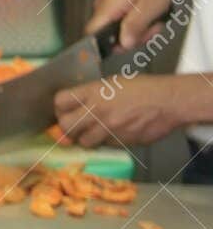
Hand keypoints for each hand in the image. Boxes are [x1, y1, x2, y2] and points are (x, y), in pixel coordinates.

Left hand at [53, 74, 194, 147]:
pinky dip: (106, 142)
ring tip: (95, 131)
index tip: (63, 109)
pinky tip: (114, 133)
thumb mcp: (111, 83)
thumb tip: (76, 107)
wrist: (168, 101)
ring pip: (84, 141)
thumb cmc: (142, 88)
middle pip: (66, 125)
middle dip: (66, 126)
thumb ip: (91, 95)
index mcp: (93, 92)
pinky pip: (105, 146)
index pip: (60, 101)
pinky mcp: (122, 142)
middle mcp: (97, 111)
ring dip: (86, 138)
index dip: (59, 107)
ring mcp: (109, 128)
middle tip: (73, 125)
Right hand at [85, 0, 173, 49]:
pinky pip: (120, 22)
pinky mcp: (113, 6)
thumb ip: (134, 26)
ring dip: (137, 31)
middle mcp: (101, 7)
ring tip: (153, 21)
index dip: (103, 46)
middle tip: (151, 30)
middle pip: (108, 36)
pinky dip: (135, 24)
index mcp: (106, 7)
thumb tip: (123, 44)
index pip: (91, 34)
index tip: (125, 47)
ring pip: (117, 30)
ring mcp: (106, 6)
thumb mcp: (149, 6)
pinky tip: (147, 17)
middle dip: (132, 38)